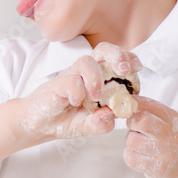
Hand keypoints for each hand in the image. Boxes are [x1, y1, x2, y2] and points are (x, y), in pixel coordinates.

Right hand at [18, 43, 141, 142]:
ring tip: (96, 97)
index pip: (116, 61)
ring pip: (87, 61)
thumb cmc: (66, 120)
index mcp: (99, 78)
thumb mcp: (89, 127)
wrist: (39, 125)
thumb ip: (102, 124)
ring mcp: (72, 76)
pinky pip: (71, 79)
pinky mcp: (57, 83)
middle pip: (103, 50)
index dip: (129, 59)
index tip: (138, 68)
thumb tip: (111, 116)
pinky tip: (75, 102)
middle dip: (117, 56)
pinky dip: (77, 90)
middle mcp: (86, 73)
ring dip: (96, 78)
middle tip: (124, 70)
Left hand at [124, 96, 177, 177]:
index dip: (130, 104)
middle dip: (131, 124)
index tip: (124, 108)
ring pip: (131, 140)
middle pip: (139, 121)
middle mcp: (171, 135)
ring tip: (143, 144)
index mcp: (173, 119)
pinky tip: (142, 156)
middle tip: (136, 128)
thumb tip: (120, 100)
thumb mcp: (166, 120)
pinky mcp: (157, 169)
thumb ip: (147, 109)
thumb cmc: (170, 139)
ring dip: (131, 141)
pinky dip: (131, 155)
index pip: (146, 104)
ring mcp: (165, 153)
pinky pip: (130, 157)